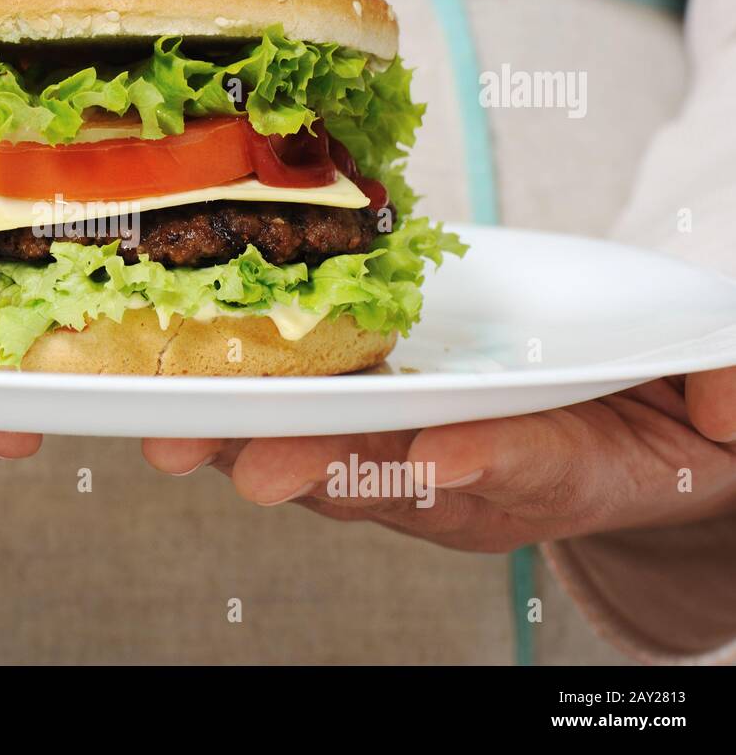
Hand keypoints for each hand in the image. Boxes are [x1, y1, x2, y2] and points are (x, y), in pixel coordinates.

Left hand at [142, 370, 735, 551]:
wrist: (610, 423)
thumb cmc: (646, 418)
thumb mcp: (703, 410)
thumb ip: (715, 390)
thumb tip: (724, 406)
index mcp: (549, 471)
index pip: (514, 466)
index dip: (480, 462)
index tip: (440, 461)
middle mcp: (464, 470)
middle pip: (387, 469)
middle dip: (317, 466)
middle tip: (250, 469)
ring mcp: (407, 445)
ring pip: (325, 445)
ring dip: (251, 438)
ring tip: (180, 432)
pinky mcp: (372, 410)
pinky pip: (303, 409)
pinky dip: (248, 402)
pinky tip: (190, 394)